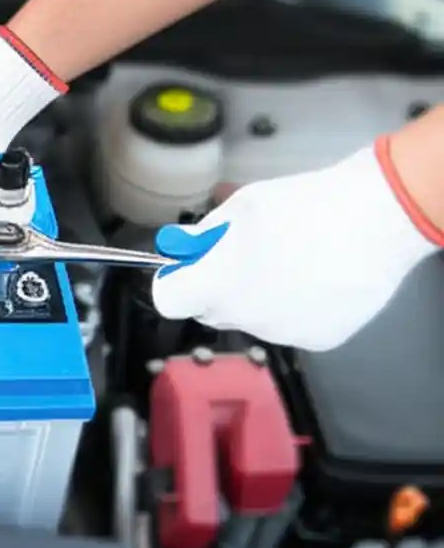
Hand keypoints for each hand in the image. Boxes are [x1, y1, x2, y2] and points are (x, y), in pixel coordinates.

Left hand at [151, 140, 440, 350]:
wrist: (376, 220)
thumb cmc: (304, 206)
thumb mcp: (241, 208)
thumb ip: (201, 237)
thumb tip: (176, 249)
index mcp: (217, 284)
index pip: (169, 301)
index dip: (176, 282)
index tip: (189, 269)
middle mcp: (244, 318)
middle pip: (211, 310)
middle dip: (218, 288)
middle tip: (247, 256)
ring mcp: (281, 334)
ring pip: (253, 318)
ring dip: (260, 297)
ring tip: (296, 262)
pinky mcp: (317, 342)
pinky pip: (291, 325)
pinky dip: (298, 308)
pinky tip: (320, 279)